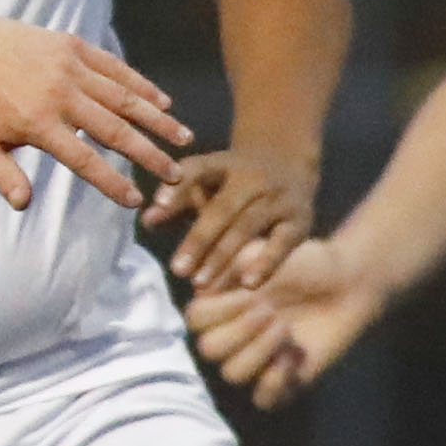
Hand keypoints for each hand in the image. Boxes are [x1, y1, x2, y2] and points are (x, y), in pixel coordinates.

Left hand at [0, 9, 187, 212]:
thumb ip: (2, 175)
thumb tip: (24, 204)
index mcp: (38, 124)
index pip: (85, 160)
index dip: (112, 183)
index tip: (136, 201)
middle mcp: (60, 95)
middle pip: (115, 130)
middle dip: (149, 154)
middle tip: (175, 174)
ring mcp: (68, 67)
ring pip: (122, 96)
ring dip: (156, 119)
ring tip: (183, 137)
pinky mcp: (70, 45)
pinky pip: (112, 67)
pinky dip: (138, 84)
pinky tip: (160, 100)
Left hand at [153, 148, 318, 290]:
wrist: (289, 162)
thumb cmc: (235, 182)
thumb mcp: (207, 182)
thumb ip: (176, 200)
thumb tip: (146, 221)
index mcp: (224, 164)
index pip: (198, 170)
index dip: (178, 186)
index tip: (157, 205)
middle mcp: (252, 177)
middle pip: (222, 208)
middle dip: (198, 240)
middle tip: (177, 269)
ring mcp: (278, 197)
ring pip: (247, 227)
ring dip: (222, 256)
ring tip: (200, 283)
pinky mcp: (300, 219)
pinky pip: (282, 242)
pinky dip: (266, 262)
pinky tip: (248, 283)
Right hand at [188, 237, 386, 411]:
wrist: (347, 282)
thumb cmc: (305, 263)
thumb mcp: (267, 252)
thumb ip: (233, 264)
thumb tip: (202, 284)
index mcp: (221, 306)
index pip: (194, 319)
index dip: (217, 310)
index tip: (250, 293)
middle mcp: (233, 336)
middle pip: (208, 350)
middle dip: (239, 330)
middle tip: (270, 312)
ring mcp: (257, 361)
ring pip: (233, 374)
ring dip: (258, 350)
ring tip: (285, 328)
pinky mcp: (284, 382)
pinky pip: (263, 399)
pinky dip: (275, 381)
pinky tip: (294, 356)